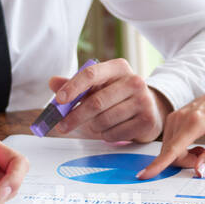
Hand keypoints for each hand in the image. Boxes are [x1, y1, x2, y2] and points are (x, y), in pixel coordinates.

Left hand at [47, 59, 172, 142]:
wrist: (151, 109)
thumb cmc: (119, 97)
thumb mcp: (99, 86)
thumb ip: (75, 85)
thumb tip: (53, 82)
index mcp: (119, 67)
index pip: (91, 74)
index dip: (72, 88)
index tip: (59, 100)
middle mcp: (134, 81)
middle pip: (96, 102)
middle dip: (75, 117)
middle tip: (62, 126)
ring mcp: (143, 101)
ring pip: (104, 120)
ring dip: (93, 127)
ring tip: (97, 124)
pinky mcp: (146, 121)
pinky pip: (114, 134)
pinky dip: (106, 136)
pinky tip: (111, 129)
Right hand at [136, 78, 204, 179]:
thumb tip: (199, 172)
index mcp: (195, 122)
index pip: (173, 149)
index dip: (159, 164)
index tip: (145, 174)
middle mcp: (180, 118)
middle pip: (172, 153)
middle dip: (186, 162)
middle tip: (204, 156)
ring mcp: (174, 118)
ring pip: (170, 149)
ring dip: (184, 155)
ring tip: (202, 148)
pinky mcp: (172, 119)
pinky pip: (170, 142)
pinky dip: (181, 148)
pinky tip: (194, 143)